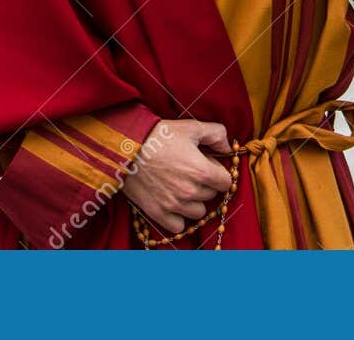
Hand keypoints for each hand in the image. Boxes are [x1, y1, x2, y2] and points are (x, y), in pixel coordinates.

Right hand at [120, 119, 232, 234]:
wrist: (125, 147)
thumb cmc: (159, 135)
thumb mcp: (191, 127)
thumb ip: (217, 134)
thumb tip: (229, 147)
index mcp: (202, 171)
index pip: (225, 182)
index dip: (217, 171)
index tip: (206, 164)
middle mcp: (190, 192)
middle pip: (211, 195)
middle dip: (205, 184)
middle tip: (189, 171)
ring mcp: (174, 205)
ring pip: (197, 212)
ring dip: (193, 201)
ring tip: (180, 186)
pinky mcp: (158, 213)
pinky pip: (179, 226)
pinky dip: (178, 217)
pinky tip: (172, 202)